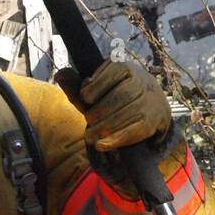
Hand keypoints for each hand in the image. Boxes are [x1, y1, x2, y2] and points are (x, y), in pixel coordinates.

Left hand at [55, 61, 170, 151]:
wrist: (150, 109)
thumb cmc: (115, 98)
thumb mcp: (97, 91)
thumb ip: (77, 86)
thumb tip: (60, 74)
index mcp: (127, 68)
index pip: (114, 70)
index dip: (97, 84)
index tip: (85, 97)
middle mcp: (143, 82)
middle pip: (122, 95)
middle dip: (102, 109)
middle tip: (88, 121)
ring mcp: (150, 101)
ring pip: (129, 113)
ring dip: (106, 127)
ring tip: (90, 136)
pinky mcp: (153, 122)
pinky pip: (135, 130)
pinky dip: (116, 139)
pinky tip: (101, 145)